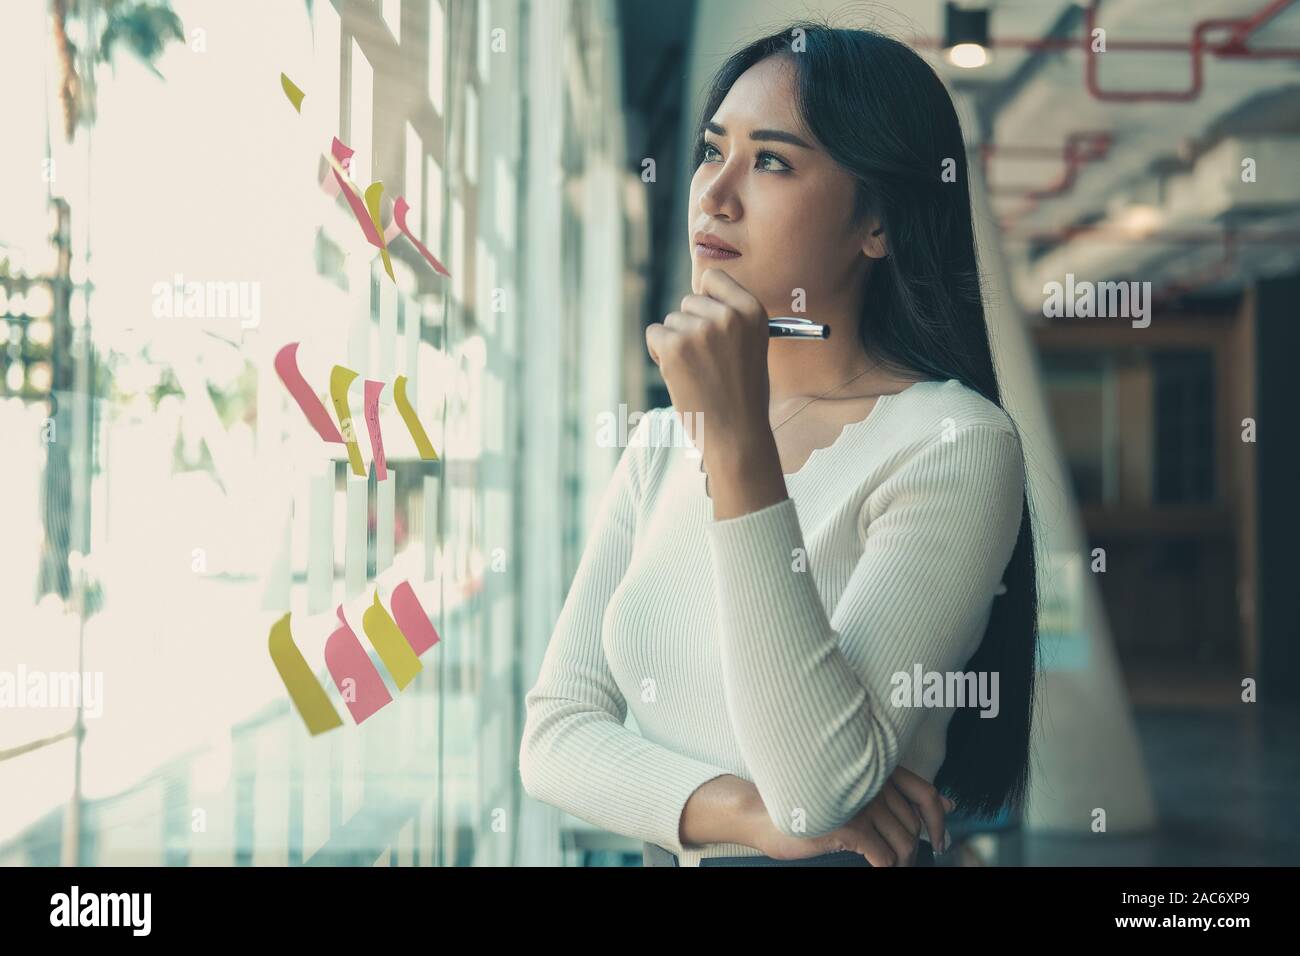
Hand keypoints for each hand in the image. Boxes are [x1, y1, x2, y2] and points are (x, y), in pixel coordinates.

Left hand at [644, 268, 771, 468]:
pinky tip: (679, 374)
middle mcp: (728, 315)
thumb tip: (698, 298)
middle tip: (706, 360)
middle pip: (689, 301)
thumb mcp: (752, 346)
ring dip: (676, 344)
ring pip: (671, 321)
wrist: (736, 434)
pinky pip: (654, 334)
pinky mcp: (675, 346)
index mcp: (753, 311)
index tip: (707, 317)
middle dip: (690, 326)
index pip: (714, 278)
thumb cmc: (743, 395)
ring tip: (697, 372)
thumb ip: (731, 319)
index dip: (705, 298)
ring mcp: (700, 330)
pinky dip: (659, 353)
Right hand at [747, 767, 954, 866]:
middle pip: (914, 825)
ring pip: (903, 843)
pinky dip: (886, 867)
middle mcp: (870, 780)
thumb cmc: (811, 801)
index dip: (939, 821)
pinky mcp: (848, 826)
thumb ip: (902, 793)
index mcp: (875, 766)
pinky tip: (876, 866)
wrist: (763, 812)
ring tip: (888, 864)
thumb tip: (949, 803)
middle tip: (901, 860)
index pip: (926, 793)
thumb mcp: (859, 792)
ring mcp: (859, 803)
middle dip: (913, 849)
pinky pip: (883, 857)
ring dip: (900, 862)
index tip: (940, 841)